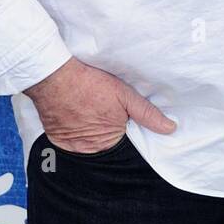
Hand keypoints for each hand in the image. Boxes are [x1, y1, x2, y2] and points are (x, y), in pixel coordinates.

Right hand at [23, 57, 176, 153]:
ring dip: (91, 132)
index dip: (127, 131)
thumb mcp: (124, 95)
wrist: (54, 75)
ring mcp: (70, 145)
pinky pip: (70, 141)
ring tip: (91, 112)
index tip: (125, 120)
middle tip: (105, 112)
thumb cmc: (90, 83)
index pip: (125, 144)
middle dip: (109, 131)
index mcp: (109, 140)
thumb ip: (147, 113)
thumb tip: (170, 128)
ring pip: (88, 143)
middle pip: (106, 145)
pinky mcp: (56, 139)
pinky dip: (75, 131)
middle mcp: (89, 149)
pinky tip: (77, 115)